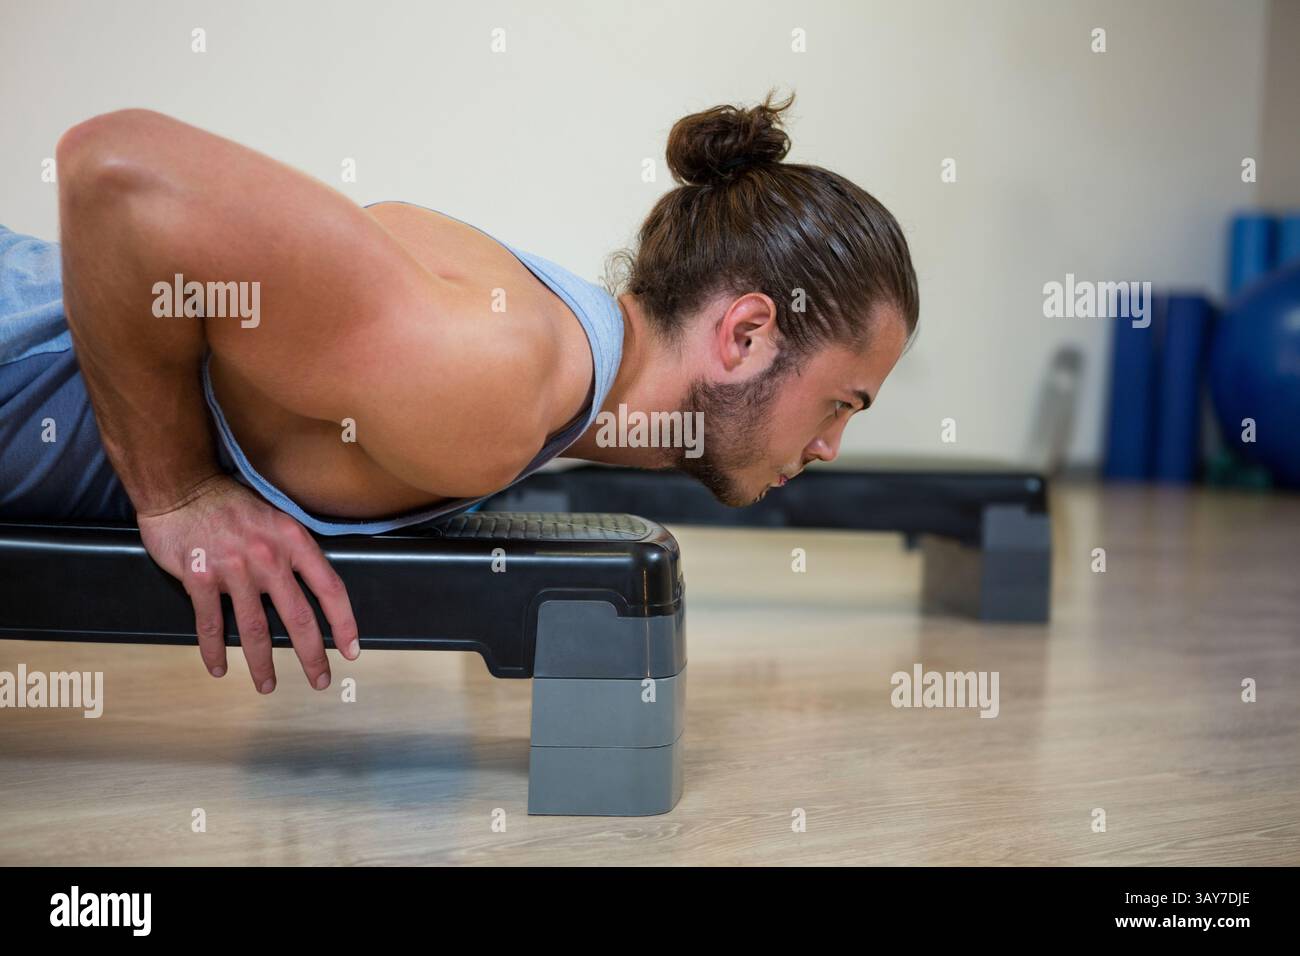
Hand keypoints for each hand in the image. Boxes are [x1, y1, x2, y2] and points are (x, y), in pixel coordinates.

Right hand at [136, 474, 358, 692]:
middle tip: (319, 680)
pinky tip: (219, 668)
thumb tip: (313, 586)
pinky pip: (210, 624)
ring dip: (262, 664)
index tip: (351, 650)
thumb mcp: (276, 516)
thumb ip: (294, 550)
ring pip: (255, 629)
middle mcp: (269, 557)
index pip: (330, 588)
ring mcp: (233, 569)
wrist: (183, 486)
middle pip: (298, 617)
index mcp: (294, 540)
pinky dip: (215, 650)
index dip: (344, 623)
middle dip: (311, 655)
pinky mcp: (200, 578)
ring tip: (268, 685)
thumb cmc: (231, 503)